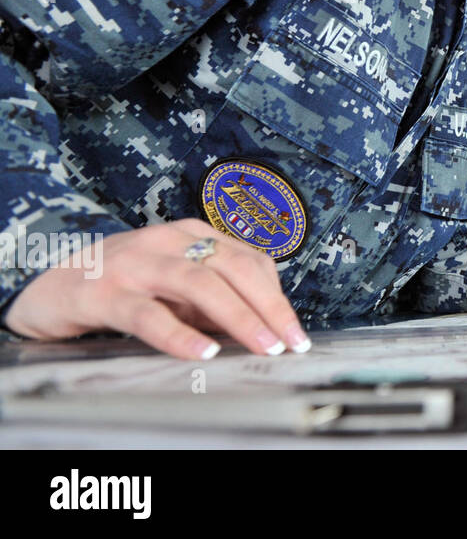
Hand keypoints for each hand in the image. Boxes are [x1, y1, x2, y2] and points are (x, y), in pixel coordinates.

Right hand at [2, 218, 309, 360]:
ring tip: (263, 345)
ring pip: (199, 284)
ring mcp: (136, 264)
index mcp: (191, 234)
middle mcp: (168, 241)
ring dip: (238, 316)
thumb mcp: (176, 285)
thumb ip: (213, 299)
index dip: (276, 295)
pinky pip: (149, 314)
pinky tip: (204, 353)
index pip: (248, 259)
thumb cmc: (124, 286)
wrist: (50, 287)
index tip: (294, 330)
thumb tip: (261, 326)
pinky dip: (180, 334)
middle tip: (290, 341)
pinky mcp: (104, 293)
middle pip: (233, 267)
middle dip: (268, 306)